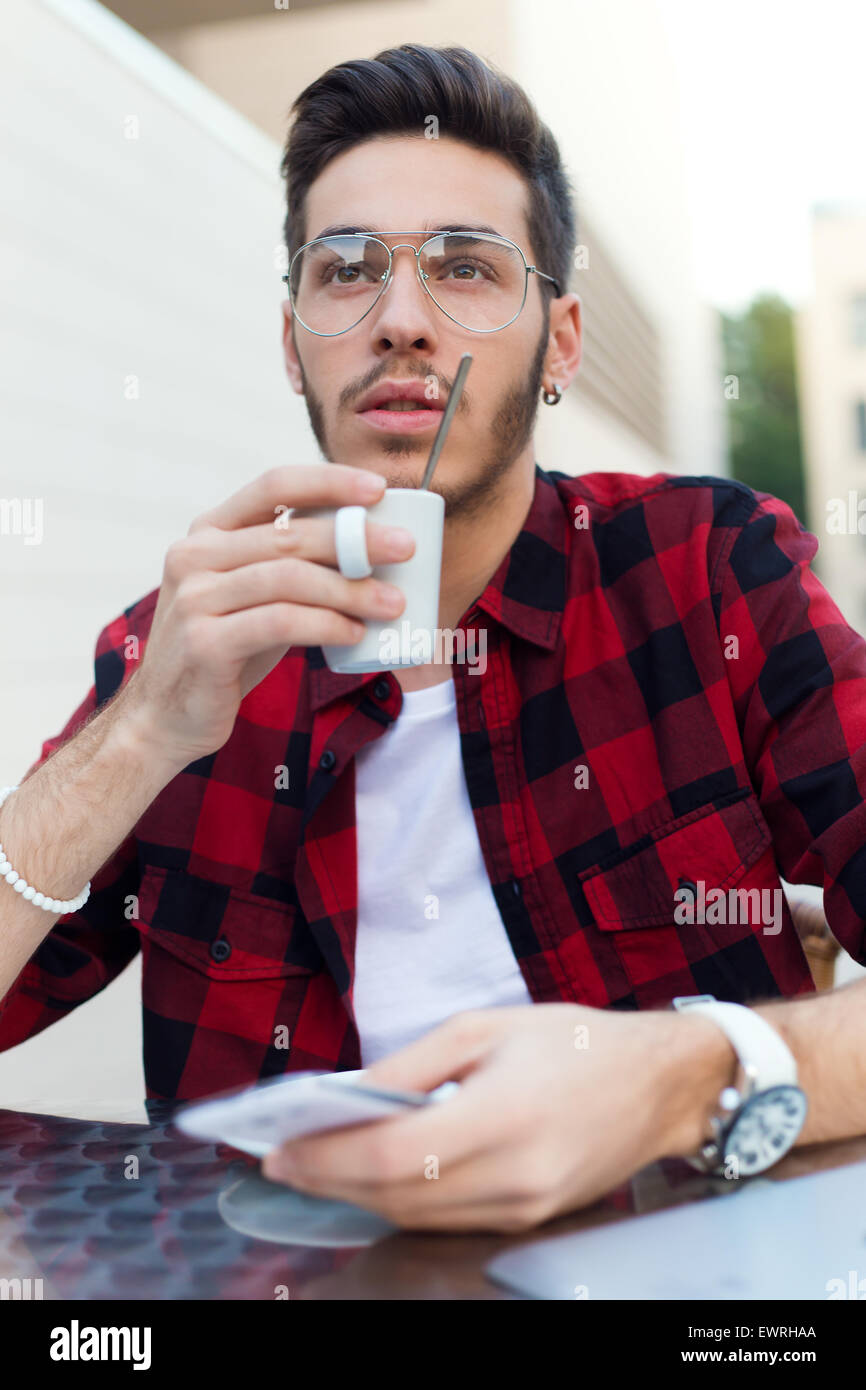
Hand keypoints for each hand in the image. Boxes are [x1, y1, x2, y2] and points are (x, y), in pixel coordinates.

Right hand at [119, 464, 413, 764]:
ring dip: (351, 589)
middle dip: (356, 539)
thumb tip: (372, 545)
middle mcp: (194, 556)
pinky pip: (281, 622)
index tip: (379, 488)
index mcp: (208, 532)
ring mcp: (194, 599)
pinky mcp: (204, 642)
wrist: (167, 714)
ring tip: (393, 602)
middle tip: (405, 549)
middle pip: (290, 534)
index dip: (328, 481)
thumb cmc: (225, 648)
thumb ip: (291, 565)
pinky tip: (356, 634)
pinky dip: (327, 625)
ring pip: (290, 579)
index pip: (272, 486)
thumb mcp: (253, 595)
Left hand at [260, 1003, 731, 1233]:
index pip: (391, 1156)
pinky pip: (447, 1220)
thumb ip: (410, 1066)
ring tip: (316, 1166)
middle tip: (282, 1161)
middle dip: (329, 1179)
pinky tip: (374, 1176)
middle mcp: (515, 1176)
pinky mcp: (530, 1220)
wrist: (659, 1084)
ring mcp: (525, 1209)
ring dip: (358, 1196)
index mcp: (504, 1115)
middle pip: (395, 1196)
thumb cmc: (574, 1041)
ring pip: (416, 1217)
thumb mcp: (485, 1027)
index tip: (278, 1149)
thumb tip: (345, 1095)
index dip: (326, 1157)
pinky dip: (402, 1202)